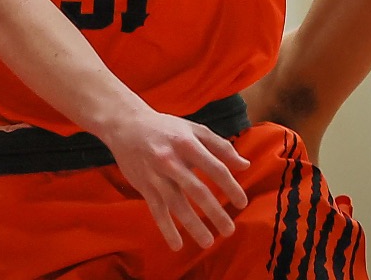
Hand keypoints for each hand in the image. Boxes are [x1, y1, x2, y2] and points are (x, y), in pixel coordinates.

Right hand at [97, 106, 248, 250]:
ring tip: (208, 242)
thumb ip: (221, 146)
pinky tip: (177, 244)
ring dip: (193, 225)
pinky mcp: (144, 186)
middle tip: (229, 230)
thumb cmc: (166, 128)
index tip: (242, 204)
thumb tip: (245, 165)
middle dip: (215, 212)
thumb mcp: (194, 129)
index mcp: (188, 144)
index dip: (231, 187)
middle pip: (197, 190)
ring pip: (176, 204)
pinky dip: (166, 228)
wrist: (126, 125)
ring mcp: (156, 174)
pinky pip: (156, 210)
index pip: (215, 168)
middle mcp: (171, 160)